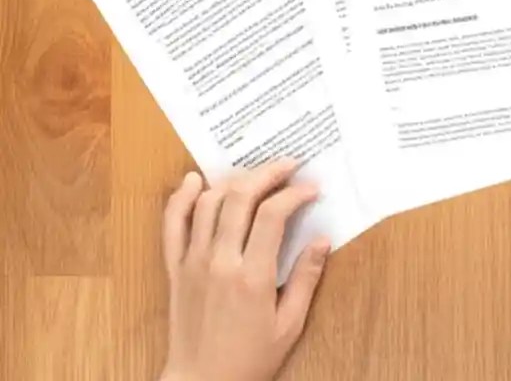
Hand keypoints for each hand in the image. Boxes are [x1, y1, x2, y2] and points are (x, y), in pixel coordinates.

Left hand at [161, 159, 329, 380]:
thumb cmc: (250, 358)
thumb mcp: (289, 324)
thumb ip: (306, 278)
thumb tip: (322, 240)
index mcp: (251, 276)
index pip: (273, 215)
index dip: (295, 194)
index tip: (312, 189)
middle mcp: (219, 262)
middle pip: (240, 198)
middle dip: (267, 174)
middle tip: (288, 166)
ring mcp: (192, 262)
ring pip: (208, 203)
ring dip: (232, 180)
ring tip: (255, 175)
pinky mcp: (175, 268)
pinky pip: (172, 224)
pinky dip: (181, 197)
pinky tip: (195, 181)